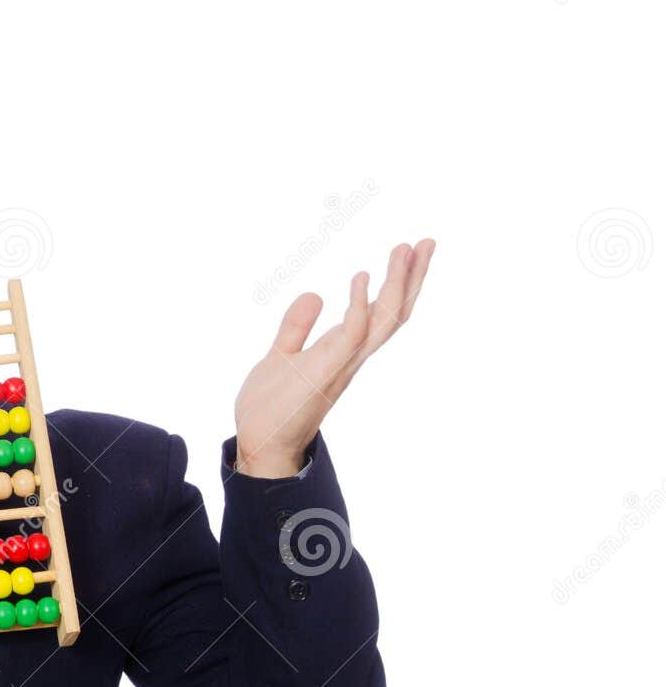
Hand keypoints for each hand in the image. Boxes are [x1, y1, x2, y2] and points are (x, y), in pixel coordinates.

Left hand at [233, 239, 435, 477]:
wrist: (259, 444)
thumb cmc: (270, 407)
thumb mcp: (280, 356)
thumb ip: (297, 328)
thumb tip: (315, 295)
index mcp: (343, 351)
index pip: (381, 313)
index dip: (399, 284)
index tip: (410, 251)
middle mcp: (350, 357)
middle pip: (393, 313)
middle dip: (412, 279)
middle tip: (427, 242)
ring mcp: (341, 364)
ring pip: (382, 320)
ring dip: (396, 284)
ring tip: (405, 250)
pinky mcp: (324, 372)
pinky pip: (351, 335)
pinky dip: (359, 305)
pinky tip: (360, 276)